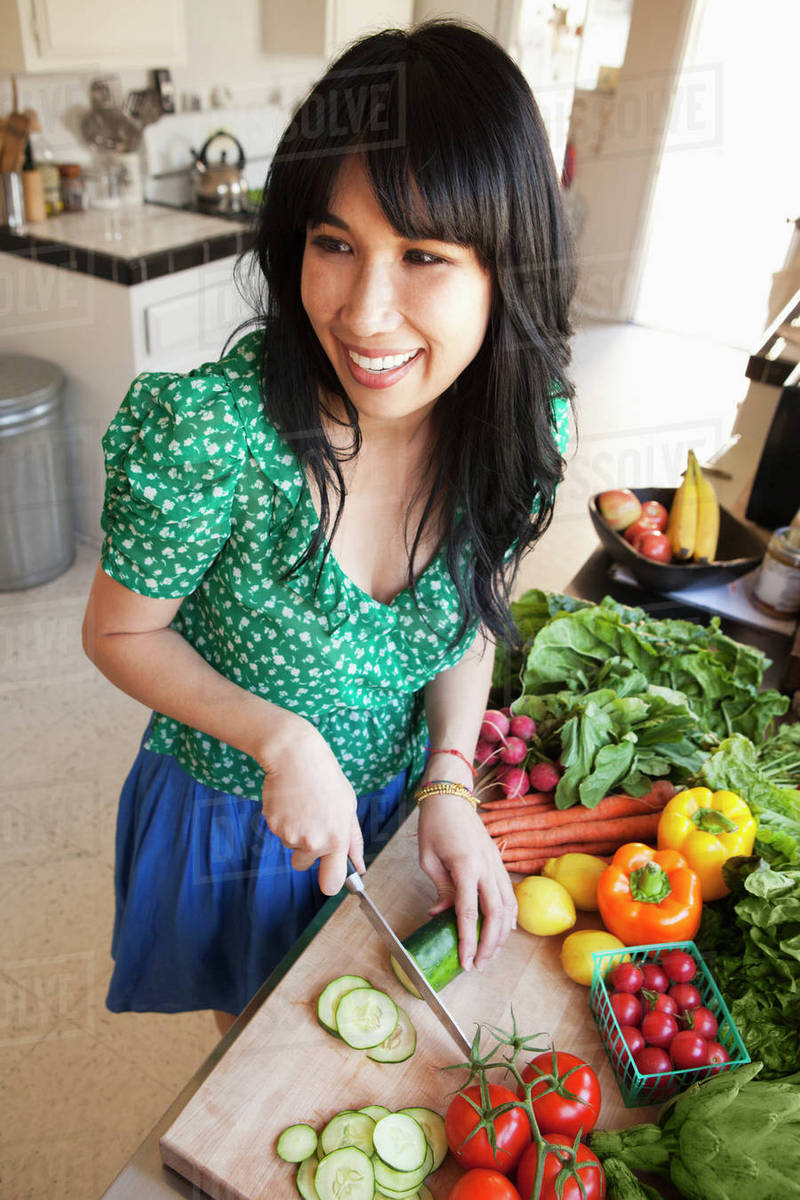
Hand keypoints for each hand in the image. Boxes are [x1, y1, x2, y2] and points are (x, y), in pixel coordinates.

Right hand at [259, 714, 364, 895]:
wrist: (296, 757)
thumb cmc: (326, 779)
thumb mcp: (348, 807)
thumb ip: (353, 841)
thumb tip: (360, 867)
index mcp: (336, 839)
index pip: (332, 882)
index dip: (330, 883)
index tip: (330, 879)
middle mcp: (313, 842)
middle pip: (303, 865)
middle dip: (306, 852)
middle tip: (312, 823)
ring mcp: (291, 835)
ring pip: (290, 845)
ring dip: (295, 831)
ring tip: (303, 805)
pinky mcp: (273, 825)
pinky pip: (278, 831)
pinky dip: (283, 820)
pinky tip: (290, 801)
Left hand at [417, 792, 516, 971]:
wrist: (451, 796)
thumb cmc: (435, 824)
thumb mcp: (428, 859)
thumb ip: (441, 889)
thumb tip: (441, 915)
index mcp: (465, 866)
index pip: (468, 913)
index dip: (467, 941)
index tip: (465, 961)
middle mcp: (486, 867)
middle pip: (495, 915)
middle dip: (489, 944)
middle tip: (479, 964)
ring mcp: (496, 863)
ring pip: (508, 906)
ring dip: (502, 934)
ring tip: (490, 953)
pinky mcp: (499, 861)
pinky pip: (510, 893)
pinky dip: (510, 915)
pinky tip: (505, 929)